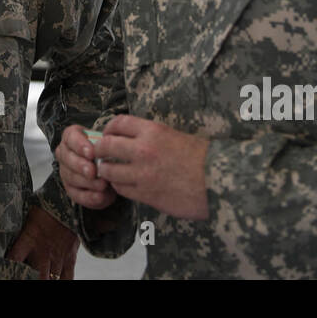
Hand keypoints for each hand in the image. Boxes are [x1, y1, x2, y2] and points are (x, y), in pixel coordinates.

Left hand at [6, 204, 78, 279]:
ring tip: (42, 277)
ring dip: (45, 280)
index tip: (5, 270)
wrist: (68, 203)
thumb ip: (20, 231)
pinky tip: (56, 281)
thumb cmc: (44, 208)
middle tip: (26, 276)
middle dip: (30, 278)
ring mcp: (57, 256)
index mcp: (28, 239)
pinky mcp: (70, 258)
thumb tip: (6, 234)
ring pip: (50, 280)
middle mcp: (42, 251)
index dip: (9, 267)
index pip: (14, 258)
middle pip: (34, 276)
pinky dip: (61, 282)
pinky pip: (67, 278)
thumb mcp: (27, 216)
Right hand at [56, 124, 118, 210]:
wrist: (110, 165)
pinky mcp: (71, 189)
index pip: (71, 138)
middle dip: (81, 166)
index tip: (91, 153)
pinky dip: (89, 197)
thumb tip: (108, 155)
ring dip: (88, 182)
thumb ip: (105, 147)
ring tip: (103, 185)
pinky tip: (100, 196)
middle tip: (93, 171)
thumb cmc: (106, 150)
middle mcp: (65, 153)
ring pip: (71, 177)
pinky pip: (77, 195)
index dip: (80, 145)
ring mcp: (65, 172)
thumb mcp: (107, 144)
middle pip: (68, 159)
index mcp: (71, 137)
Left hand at [95, 114, 210, 219]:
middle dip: (99, 150)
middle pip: (105, 146)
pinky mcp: (146, 194)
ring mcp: (142, 174)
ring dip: (107, 171)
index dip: (108, 129)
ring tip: (111, 172)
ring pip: (108, 171)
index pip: (117, 123)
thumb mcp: (176, 135)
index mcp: (152, 131)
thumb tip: (133, 137)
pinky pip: (121, 189)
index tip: (107, 134)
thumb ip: (152, 135)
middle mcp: (143, 150)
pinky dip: (119, 187)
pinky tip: (125, 185)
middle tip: (101, 154)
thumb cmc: (202, 158)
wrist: (218, 181)